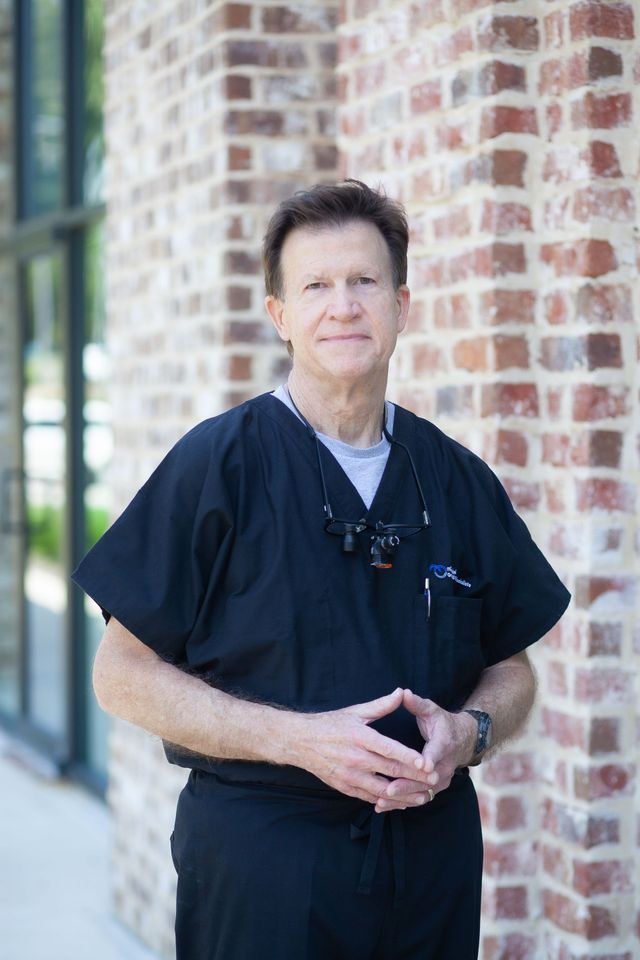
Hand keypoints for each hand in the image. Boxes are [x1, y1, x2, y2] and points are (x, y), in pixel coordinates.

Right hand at [291, 688, 432, 805]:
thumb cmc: (331, 724)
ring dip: (404, 796)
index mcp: (360, 737)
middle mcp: (355, 758)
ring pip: (382, 790)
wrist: (301, 741)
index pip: (389, 749)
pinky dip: (386, 802)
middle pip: (390, 771)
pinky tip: (400, 802)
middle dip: (414, 777)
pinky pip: (369, 797)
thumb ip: (381, 705)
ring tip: (423, 797)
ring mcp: (349, 775)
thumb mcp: (355, 711)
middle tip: (434, 781)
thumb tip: (401, 692)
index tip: (427, 763)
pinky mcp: (345, 787)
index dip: (409, 757)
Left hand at [377, 690, 475, 812]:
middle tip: (389, 790)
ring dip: (403, 798)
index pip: (436, 752)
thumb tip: (403, 692)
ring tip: (381, 802)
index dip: (430, 759)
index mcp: (443, 744)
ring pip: (422, 792)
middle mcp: (444, 765)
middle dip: (408, 785)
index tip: (422, 765)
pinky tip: (383, 806)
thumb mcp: (432, 711)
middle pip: (427, 779)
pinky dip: (403, 803)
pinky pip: (419, 798)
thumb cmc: (443, 724)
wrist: (464, 741)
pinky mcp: (435, 788)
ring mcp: (441, 779)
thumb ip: (417, 704)